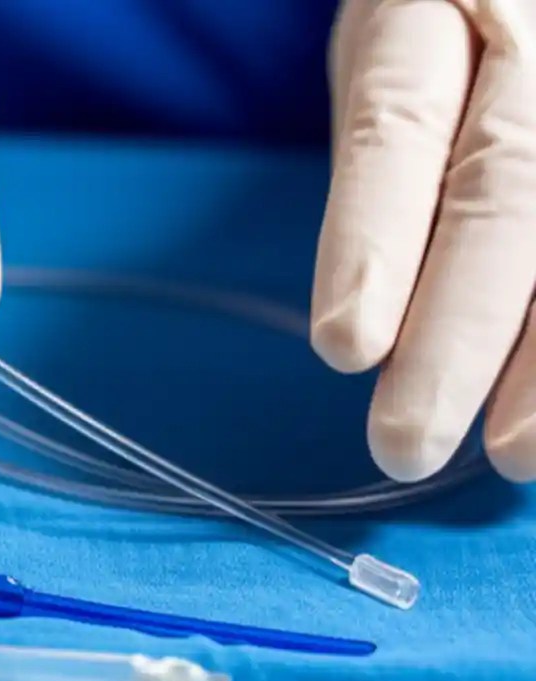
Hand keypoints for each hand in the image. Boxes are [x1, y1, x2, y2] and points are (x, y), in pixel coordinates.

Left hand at [313, 0, 535, 480]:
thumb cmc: (447, 26)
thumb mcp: (391, 49)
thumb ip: (388, 157)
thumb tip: (366, 329)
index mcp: (431, 8)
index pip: (397, 129)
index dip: (374, 239)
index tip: (344, 347)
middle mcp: (531, 37)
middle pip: (504, 190)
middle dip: (458, 330)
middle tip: (407, 442)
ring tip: (517, 455)